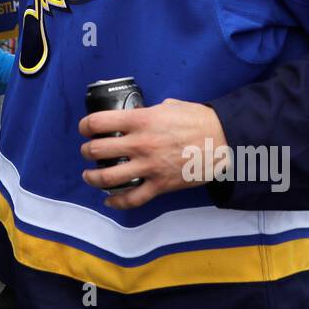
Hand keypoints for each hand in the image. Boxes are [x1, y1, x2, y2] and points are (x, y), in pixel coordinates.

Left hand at [78, 98, 226, 209]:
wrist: (223, 141)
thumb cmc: (198, 120)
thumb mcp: (169, 106)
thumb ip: (148, 112)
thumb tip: (137, 115)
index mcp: (140, 120)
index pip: (98, 122)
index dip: (85, 126)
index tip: (85, 129)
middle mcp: (140, 144)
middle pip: (96, 150)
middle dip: (86, 151)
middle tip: (87, 151)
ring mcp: (149, 167)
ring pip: (108, 177)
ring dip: (92, 177)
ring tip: (89, 175)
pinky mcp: (160, 185)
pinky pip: (132, 199)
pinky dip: (117, 202)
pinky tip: (109, 201)